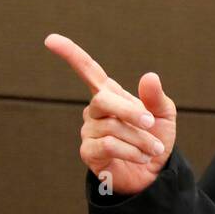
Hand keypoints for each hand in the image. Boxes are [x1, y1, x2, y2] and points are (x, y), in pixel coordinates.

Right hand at [44, 33, 176, 195]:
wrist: (153, 174)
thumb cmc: (155, 140)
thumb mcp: (163, 116)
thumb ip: (156, 97)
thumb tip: (149, 76)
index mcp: (111, 95)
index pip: (88, 71)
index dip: (71, 54)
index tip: (50, 39)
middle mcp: (95, 111)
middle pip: (104, 100)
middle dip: (131, 111)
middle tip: (152, 123)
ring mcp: (89, 131)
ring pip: (112, 127)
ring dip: (140, 139)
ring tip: (153, 149)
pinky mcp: (89, 152)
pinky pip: (108, 146)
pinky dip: (131, 151)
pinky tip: (142, 157)